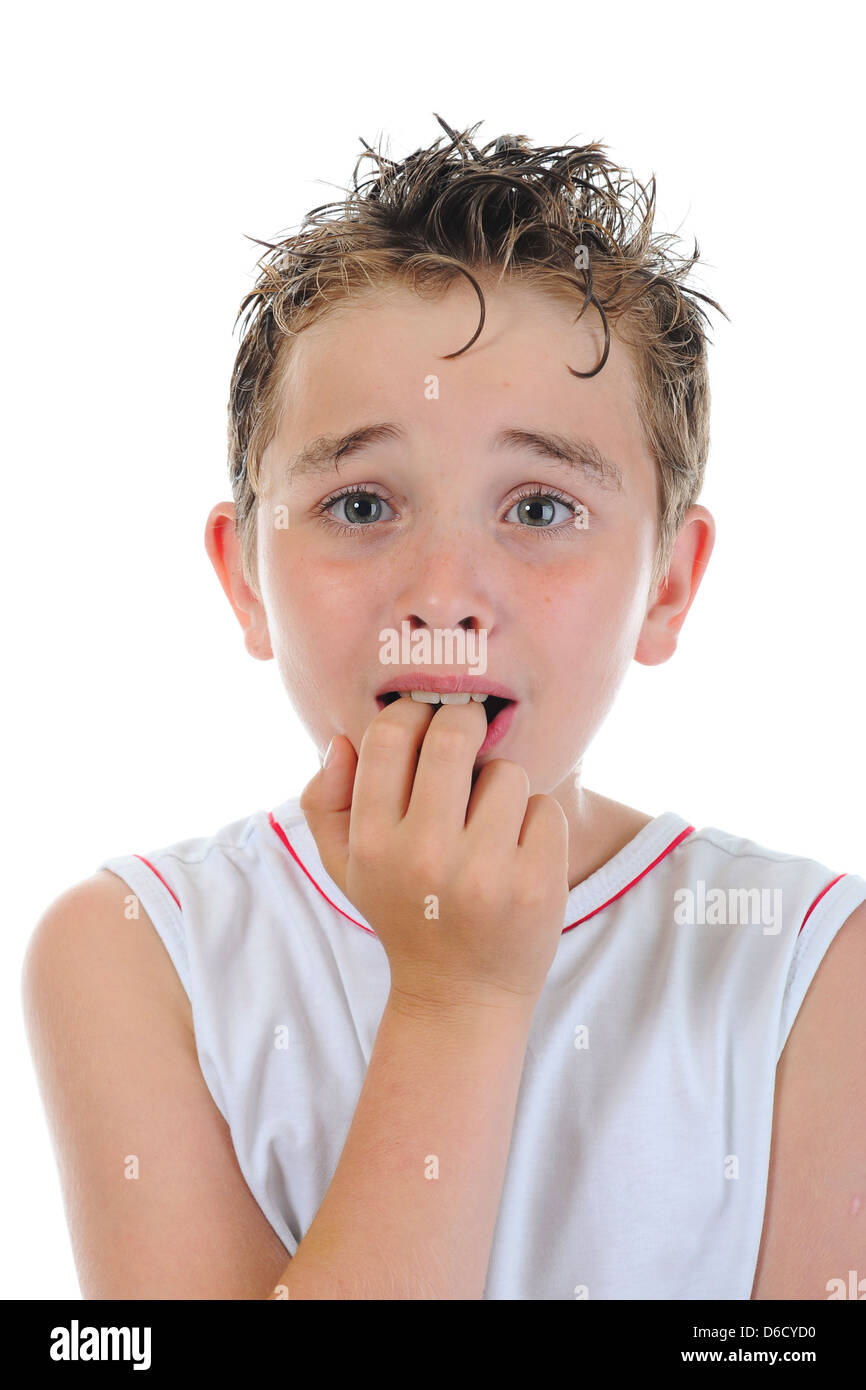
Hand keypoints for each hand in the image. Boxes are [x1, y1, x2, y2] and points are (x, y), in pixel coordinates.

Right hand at [300, 698, 569, 1011]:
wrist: (459, 998)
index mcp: (374, 843)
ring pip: (507, 772)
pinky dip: (536, 822)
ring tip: (489, 822)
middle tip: (469, 734)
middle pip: (454, 736)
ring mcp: (484, 872)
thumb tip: (343, 739)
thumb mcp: (346, 866)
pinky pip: (545, 808)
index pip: (390, 736)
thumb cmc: (403, 914)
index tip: (425, 719)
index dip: (412, 712)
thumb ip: (326, 800)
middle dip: (466, 723)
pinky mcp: (535, 884)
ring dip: (502, 785)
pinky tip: (518, 853)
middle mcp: (425, 855)